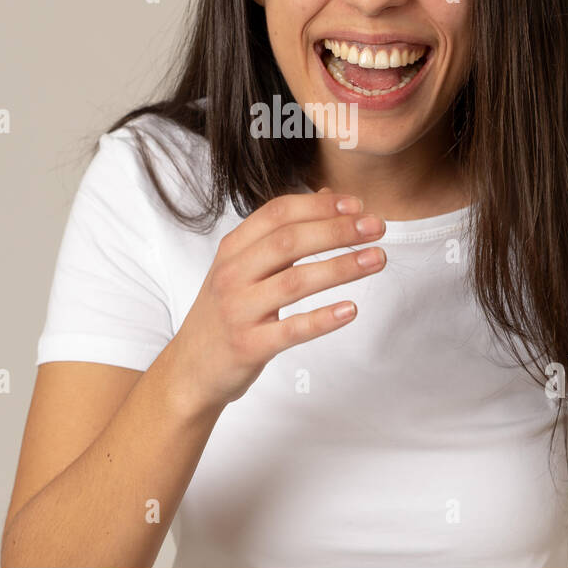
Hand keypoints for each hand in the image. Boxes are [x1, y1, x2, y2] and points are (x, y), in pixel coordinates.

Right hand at [170, 188, 385, 409]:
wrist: (191, 369)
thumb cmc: (225, 313)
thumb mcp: (244, 267)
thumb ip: (284, 233)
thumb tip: (330, 198)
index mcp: (232, 249)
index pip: (277, 213)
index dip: (319, 206)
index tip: (357, 204)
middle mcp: (232, 274)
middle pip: (289, 241)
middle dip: (338, 230)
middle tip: (376, 228)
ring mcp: (238, 310)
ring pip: (294, 281)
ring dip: (341, 267)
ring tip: (376, 259)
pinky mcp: (248, 346)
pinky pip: (291, 330)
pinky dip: (323, 318)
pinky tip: (351, 310)